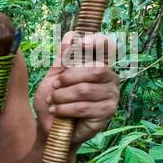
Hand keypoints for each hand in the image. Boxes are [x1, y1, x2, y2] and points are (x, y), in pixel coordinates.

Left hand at [35, 31, 118, 145]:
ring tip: (53, 102)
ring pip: (85, 90)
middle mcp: (110, 78)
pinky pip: (84, 107)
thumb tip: (71, 34)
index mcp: (99, 66)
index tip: (84, 42)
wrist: (51, 128)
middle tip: (55, 86)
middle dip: (69, 78)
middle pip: (95, 69)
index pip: (106, 48)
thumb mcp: (54, 77)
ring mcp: (111, 95)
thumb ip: (63, 58)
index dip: (99, 43)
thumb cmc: (55, 100)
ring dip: (62, 96)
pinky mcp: (107, 113)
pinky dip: (65, 109)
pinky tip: (58, 111)